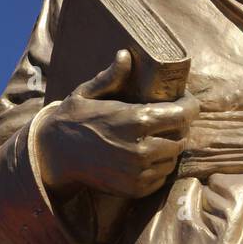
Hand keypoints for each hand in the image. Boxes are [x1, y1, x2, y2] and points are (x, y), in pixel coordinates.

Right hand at [34, 50, 199, 199]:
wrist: (53, 156)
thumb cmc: (73, 120)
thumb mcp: (88, 93)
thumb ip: (111, 76)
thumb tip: (126, 54)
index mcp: (136, 120)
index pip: (184, 114)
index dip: (189, 106)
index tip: (184, 100)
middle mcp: (142, 149)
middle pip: (182, 137)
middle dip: (179, 127)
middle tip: (168, 119)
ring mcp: (140, 172)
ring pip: (173, 158)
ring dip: (169, 147)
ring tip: (155, 137)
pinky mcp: (136, 189)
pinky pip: (161, 177)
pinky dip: (158, 167)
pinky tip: (145, 156)